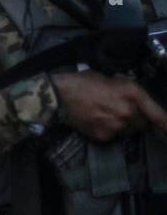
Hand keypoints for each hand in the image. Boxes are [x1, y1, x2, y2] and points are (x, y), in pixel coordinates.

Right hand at [51, 71, 166, 141]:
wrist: (59, 95)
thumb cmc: (83, 81)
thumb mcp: (111, 78)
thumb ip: (127, 89)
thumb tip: (136, 99)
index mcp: (132, 93)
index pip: (158, 113)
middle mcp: (128, 112)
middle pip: (143, 122)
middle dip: (138, 118)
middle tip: (123, 110)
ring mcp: (116, 126)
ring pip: (129, 130)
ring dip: (124, 125)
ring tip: (107, 114)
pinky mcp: (103, 136)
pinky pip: (113, 136)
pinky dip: (108, 130)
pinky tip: (96, 120)